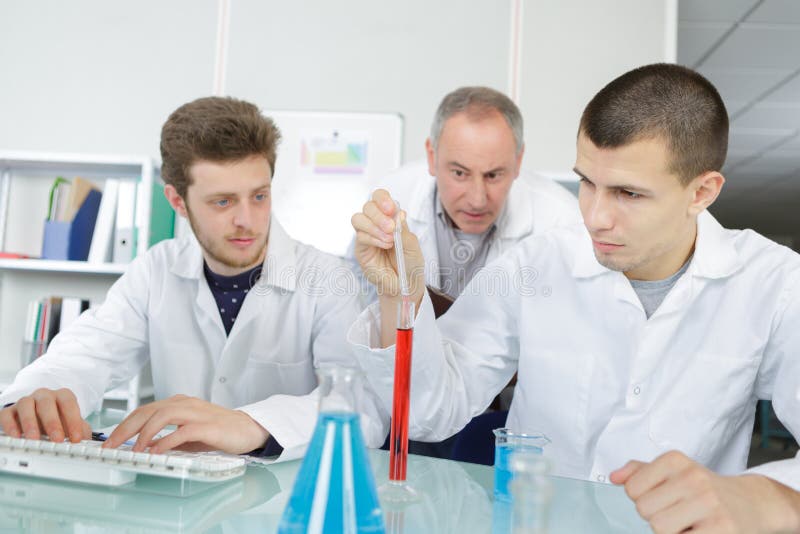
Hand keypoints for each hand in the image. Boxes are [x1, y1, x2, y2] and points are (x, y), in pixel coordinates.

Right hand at [0, 388, 89, 442]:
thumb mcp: (72, 425)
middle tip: (57, 440)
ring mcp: (26, 401)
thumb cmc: (59, 422)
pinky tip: (16, 436)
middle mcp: (44, 395)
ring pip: (26, 405)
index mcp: (62, 396)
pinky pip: (7, 415)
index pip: (69, 403)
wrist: (39, 420)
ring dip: (30, 423)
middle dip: (53, 422)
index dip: (73, 420)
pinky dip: (10, 425)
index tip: (76, 438)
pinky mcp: (10, 411)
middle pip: (47, 403)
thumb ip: (80, 431)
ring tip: (34, 439)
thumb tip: (86, 442)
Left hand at [103, 395, 269, 454]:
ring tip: (133, 451)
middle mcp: (185, 403)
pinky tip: (157, 451)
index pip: (144, 410)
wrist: (248, 429)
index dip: (124, 425)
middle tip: (111, 446)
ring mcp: (197, 413)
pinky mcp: (208, 426)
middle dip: (126, 429)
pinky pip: (183, 431)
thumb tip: (145, 448)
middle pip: (149, 410)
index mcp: (179, 403)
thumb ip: (168, 436)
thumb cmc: (219, 431)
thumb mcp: (188, 433)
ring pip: (163, 415)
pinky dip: (167, 441)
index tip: (109, 441)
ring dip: (144, 434)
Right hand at [351, 189, 424, 302]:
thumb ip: (403, 229)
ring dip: (374, 226)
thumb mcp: (412, 245)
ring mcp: (367, 235)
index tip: (391, 208)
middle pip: (368, 206)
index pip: (380, 198)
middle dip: (379, 214)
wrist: (405, 284)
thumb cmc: (410, 263)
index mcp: (390, 217)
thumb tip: (398, 213)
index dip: (382, 198)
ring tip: (389, 239)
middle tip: (391, 228)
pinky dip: (373, 238)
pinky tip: (384, 245)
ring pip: (359, 219)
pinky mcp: (361, 249)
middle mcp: (376, 223)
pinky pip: (360, 236)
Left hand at [611, 450, 799, 532]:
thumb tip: (613, 478)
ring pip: (660, 528)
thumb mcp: (674, 472)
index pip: (632, 488)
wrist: (752, 502)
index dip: (640, 499)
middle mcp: (693, 478)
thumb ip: (641, 472)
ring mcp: (709, 503)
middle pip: (645, 510)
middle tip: (674, 514)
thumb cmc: (704, 489)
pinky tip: (696, 532)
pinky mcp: (723, 528)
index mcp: (676, 461)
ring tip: (685, 525)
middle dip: (654, 517)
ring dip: (669, 532)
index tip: (658, 499)